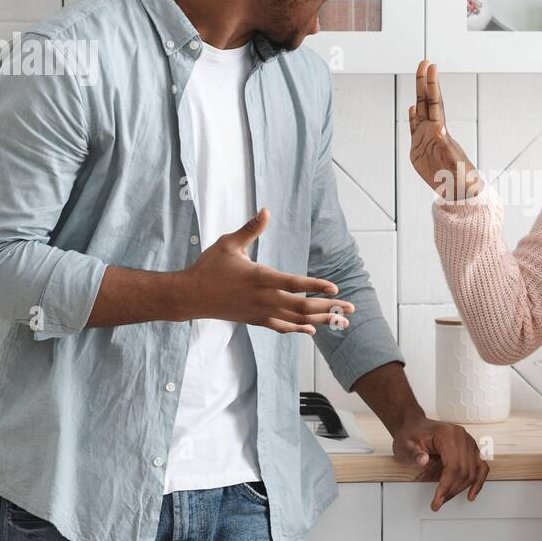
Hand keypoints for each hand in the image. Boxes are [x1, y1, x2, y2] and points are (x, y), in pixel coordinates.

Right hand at [178, 207, 354, 332]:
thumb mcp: (229, 243)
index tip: (335, 288)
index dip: (315, 286)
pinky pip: (282, 328)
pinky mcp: (256, 320)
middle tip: (351, 308)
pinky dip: (299, 329)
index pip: (293, 283)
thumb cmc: (209, 267)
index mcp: (259, 277)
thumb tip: (266, 210)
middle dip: (329, 308)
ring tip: (342, 322)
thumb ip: (251, 229)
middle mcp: (263, 298)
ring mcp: (260, 312)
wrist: (190, 296)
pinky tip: (313, 330)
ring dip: (322, 320)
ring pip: (296, 320)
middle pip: (302, 307)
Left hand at [391, 415, 489, 510]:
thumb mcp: (405, 445)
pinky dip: (478, 481)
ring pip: (473, 471)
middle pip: (464, 471)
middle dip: (452, 490)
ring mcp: (468, 442)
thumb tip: (423, 460)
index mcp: (447, 434)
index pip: (453, 466)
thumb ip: (413, 453)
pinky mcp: (471, 448)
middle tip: (438, 502)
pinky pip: (481, 466)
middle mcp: (462, 437)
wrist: (415, 426)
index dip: (446, 486)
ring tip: (447, 498)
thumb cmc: (411, 435)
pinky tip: (472, 493)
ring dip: (461, 489)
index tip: (437, 500)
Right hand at [408, 59, 482, 199]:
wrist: (457, 192)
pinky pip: (414, 129)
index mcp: (440, 132)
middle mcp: (432, 131)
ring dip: (418, 94)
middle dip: (424, 82)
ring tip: (418, 77)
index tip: (431, 67)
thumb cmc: (461, 179)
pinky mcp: (418, 150)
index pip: (435, 103)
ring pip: (420, 111)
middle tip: (423, 62)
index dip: (432, 85)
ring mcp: (425, 139)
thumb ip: (445, 145)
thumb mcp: (453, 162)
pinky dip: (412, 117)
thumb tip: (438, 128)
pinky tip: (412, 107)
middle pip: (427, 101)